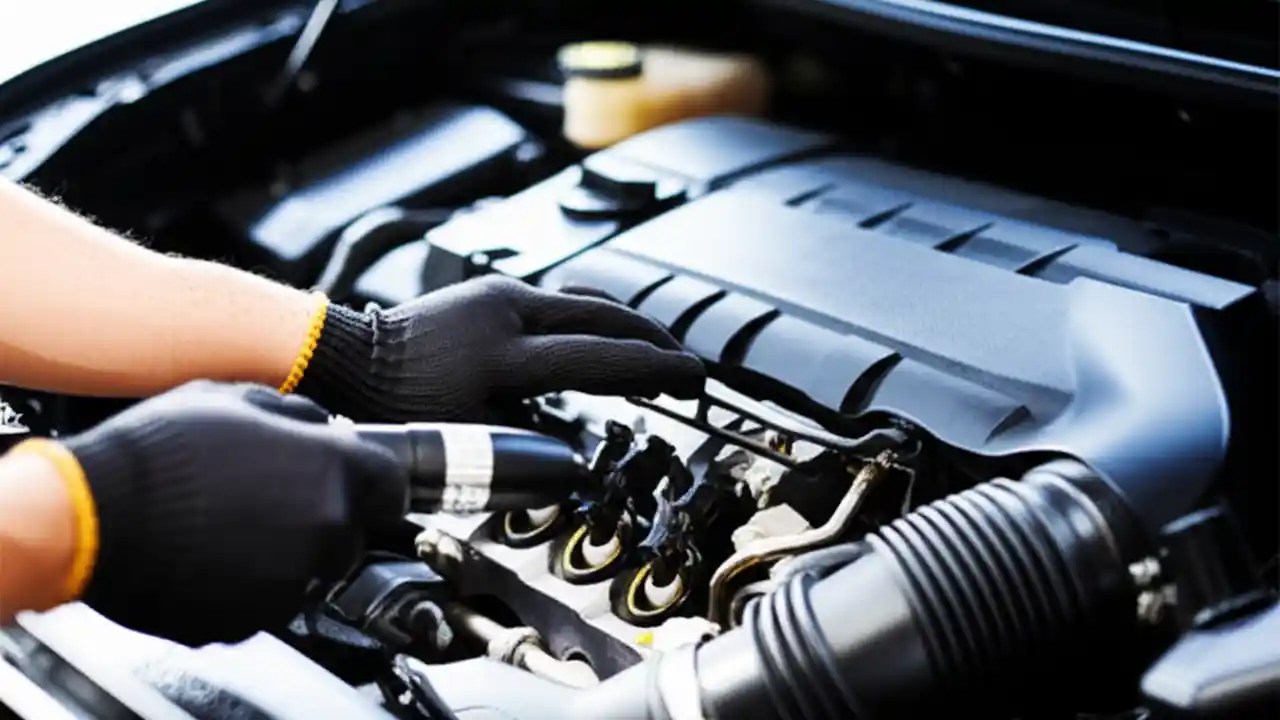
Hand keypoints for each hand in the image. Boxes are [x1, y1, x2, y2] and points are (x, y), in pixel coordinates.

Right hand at [62, 381, 407, 644]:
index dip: (371, 482)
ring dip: (288, 552)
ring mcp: (294, 579)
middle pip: (353, 530)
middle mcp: (326, 527)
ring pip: (312, 568)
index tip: (354, 483)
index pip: (392, 485)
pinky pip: (271, 600)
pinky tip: (213, 555)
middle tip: (273, 498)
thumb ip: (298, 414)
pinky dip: (252, 584)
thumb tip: (324, 424)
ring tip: (234, 525)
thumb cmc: (158, 452)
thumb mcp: (236, 399)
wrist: (92, 517)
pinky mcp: (257, 619)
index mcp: (332, 468)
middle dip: (325, 516)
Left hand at [298, 275, 705, 421]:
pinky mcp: (493, 291)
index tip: (692, 377)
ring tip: (654, 352)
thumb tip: (577, 451)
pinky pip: (562, 300)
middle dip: (655, 341)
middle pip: (606, 317)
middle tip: (685, 365)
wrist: (347, 357)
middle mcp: (508, 314)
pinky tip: (603, 337)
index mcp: (503, 356)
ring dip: (627, 327)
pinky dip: (594, 320)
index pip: (601, 359)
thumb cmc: (397, 405)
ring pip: (587, 302)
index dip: (656, 369)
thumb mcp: (467, 436)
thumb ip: (530, 438)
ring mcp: (501, 295)